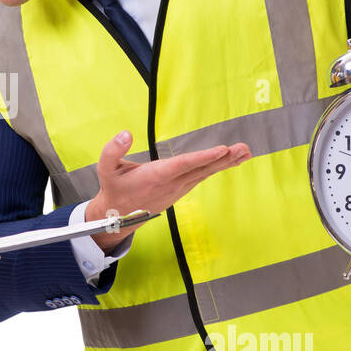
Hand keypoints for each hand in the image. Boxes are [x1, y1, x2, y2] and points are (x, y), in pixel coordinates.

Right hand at [85, 130, 250, 248]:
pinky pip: (201, 177)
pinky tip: (229, 161)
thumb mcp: (105, 169)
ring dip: (226, 162)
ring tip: (245, 152)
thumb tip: (126, 134)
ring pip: (204, 173)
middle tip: (244, 149)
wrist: (117, 216)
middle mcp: (170, 183)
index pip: (183, 164)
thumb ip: (112, 150)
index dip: (204, 157)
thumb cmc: (113, 188)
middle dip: (224, 159)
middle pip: (201, 169)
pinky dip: (217, 168)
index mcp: (155, 176)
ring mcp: (177, 188)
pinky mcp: (179, 190)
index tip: (223, 150)